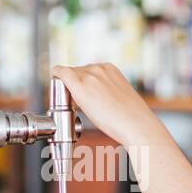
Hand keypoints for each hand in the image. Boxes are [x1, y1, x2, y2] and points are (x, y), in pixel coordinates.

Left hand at [50, 62, 164, 146]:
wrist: (136, 124)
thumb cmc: (131, 117)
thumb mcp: (120, 96)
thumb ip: (106, 91)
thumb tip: (96, 98)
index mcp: (110, 68)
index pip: (86, 70)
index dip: (81, 83)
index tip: (81, 96)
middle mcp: (99, 68)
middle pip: (75, 72)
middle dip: (74, 86)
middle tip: (78, 105)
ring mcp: (89, 75)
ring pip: (68, 76)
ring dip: (68, 88)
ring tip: (76, 106)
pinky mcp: (80, 86)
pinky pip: (61, 73)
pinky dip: (56, 75)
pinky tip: (54, 81)